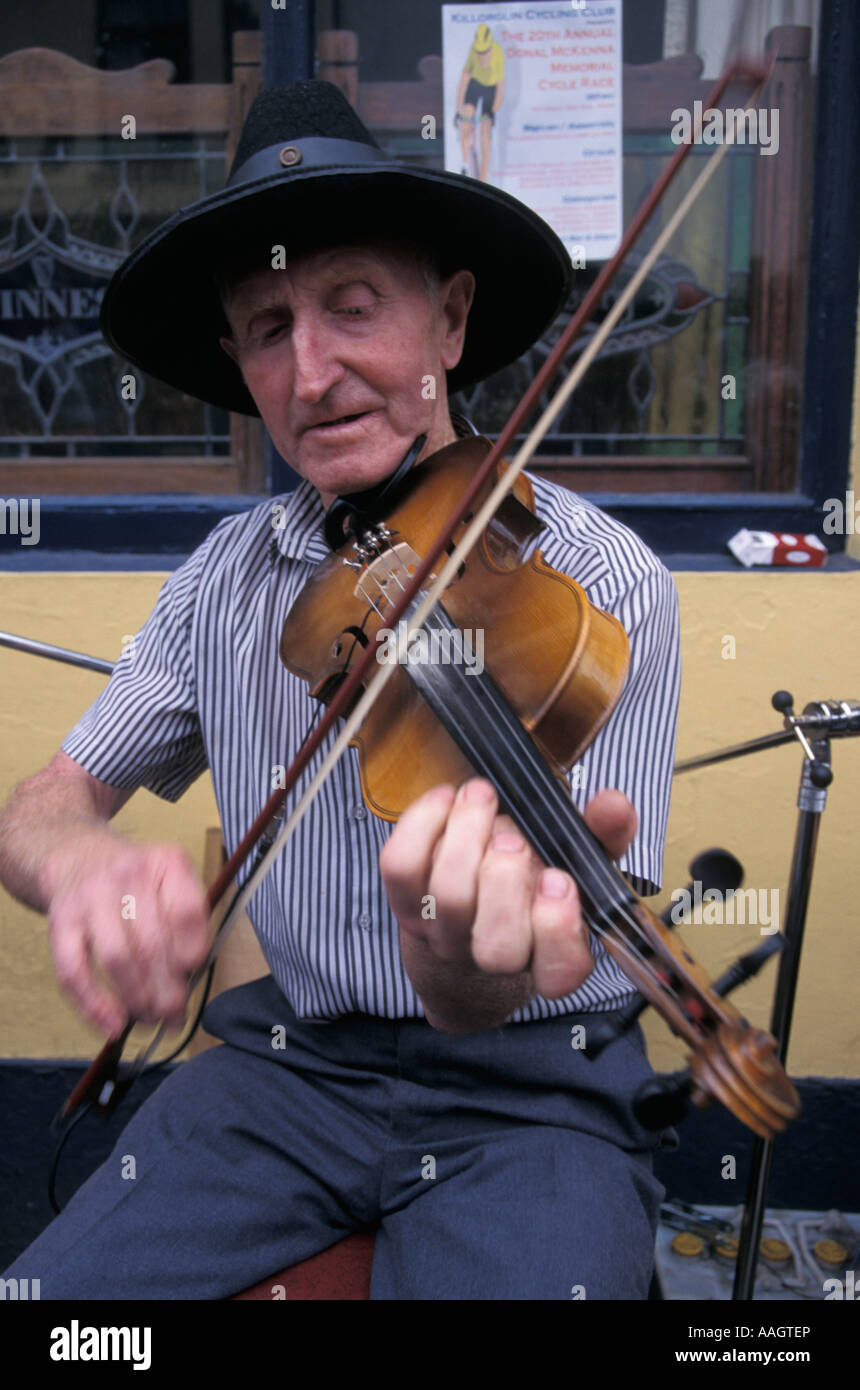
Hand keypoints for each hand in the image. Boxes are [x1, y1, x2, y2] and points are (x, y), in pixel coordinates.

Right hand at [47, 834, 209, 1037]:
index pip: (187, 912)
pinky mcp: (61, 920)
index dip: (193, 952)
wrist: (77, 855)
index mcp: (166, 862)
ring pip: (116, 958)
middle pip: (153, 943)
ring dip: (136, 1000)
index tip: (193, 976)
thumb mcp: (170, 880)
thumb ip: (185, 921)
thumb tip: (188, 981)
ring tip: (149, 1020)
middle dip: (168, 992)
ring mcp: (90, 896)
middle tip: (175, 1017)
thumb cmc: (135, 881)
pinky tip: (112, 1025)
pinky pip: (73, 970)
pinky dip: (93, 1005)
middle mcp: (128, 873)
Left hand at [380, 777, 637, 1016]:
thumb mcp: (578, 858)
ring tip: (481, 796)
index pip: (560, 973)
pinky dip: (420, 825)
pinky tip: (446, 798)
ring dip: (465, 839)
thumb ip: (603, 834)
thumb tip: (614, 804)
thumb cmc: (532, 882)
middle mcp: (494, 957)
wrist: (467, 907)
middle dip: (505, 880)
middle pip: (497, 947)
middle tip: (512, 833)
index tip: (559, 881)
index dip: (557, 930)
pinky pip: (401, 869)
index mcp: (549, 955)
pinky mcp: (404, 905)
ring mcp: (444, 935)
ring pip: (449, 902)